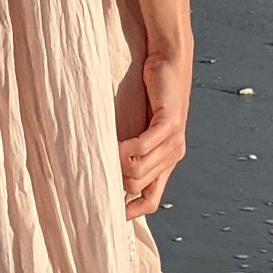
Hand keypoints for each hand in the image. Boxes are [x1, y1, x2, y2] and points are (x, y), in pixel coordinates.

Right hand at [117, 41, 188, 219]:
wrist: (170, 59)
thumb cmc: (150, 91)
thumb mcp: (140, 127)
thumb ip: (131, 150)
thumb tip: (107, 170)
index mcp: (166, 162)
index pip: (151, 202)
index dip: (131, 212)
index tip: (109, 213)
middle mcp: (172, 157)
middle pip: (136, 187)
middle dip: (115, 179)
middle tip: (98, 165)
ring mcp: (173, 142)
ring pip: (137, 171)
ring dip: (117, 163)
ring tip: (105, 149)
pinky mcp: (169, 124)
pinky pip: (143, 148)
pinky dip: (125, 149)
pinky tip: (115, 144)